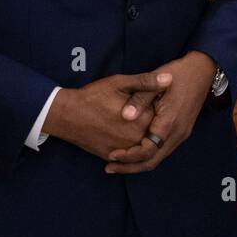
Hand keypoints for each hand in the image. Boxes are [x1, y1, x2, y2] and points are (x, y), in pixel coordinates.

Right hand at [43, 71, 171, 161]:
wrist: (66, 115)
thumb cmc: (93, 96)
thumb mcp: (120, 83)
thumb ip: (146, 82)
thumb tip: (170, 78)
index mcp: (142, 120)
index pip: (161, 116)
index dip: (156, 107)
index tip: (148, 100)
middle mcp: (136, 139)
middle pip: (152, 133)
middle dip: (149, 123)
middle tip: (133, 111)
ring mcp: (124, 151)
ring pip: (140, 146)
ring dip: (140, 136)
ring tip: (126, 122)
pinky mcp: (112, 157)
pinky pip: (126, 155)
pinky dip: (128, 147)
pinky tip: (121, 134)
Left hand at [105, 51, 216, 173]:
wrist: (202, 71)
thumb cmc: (178, 74)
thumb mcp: (156, 81)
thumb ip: (140, 98)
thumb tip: (125, 116)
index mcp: (170, 122)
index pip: (148, 150)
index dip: (129, 156)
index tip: (111, 154)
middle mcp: (178, 133)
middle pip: (153, 161)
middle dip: (130, 167)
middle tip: (109, 167)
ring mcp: (181, 134)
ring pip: (158, 158)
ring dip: (138, 163)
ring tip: (117, 162)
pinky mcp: (181, 131)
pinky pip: (162, 150)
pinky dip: (147, 155)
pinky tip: (134, 151)